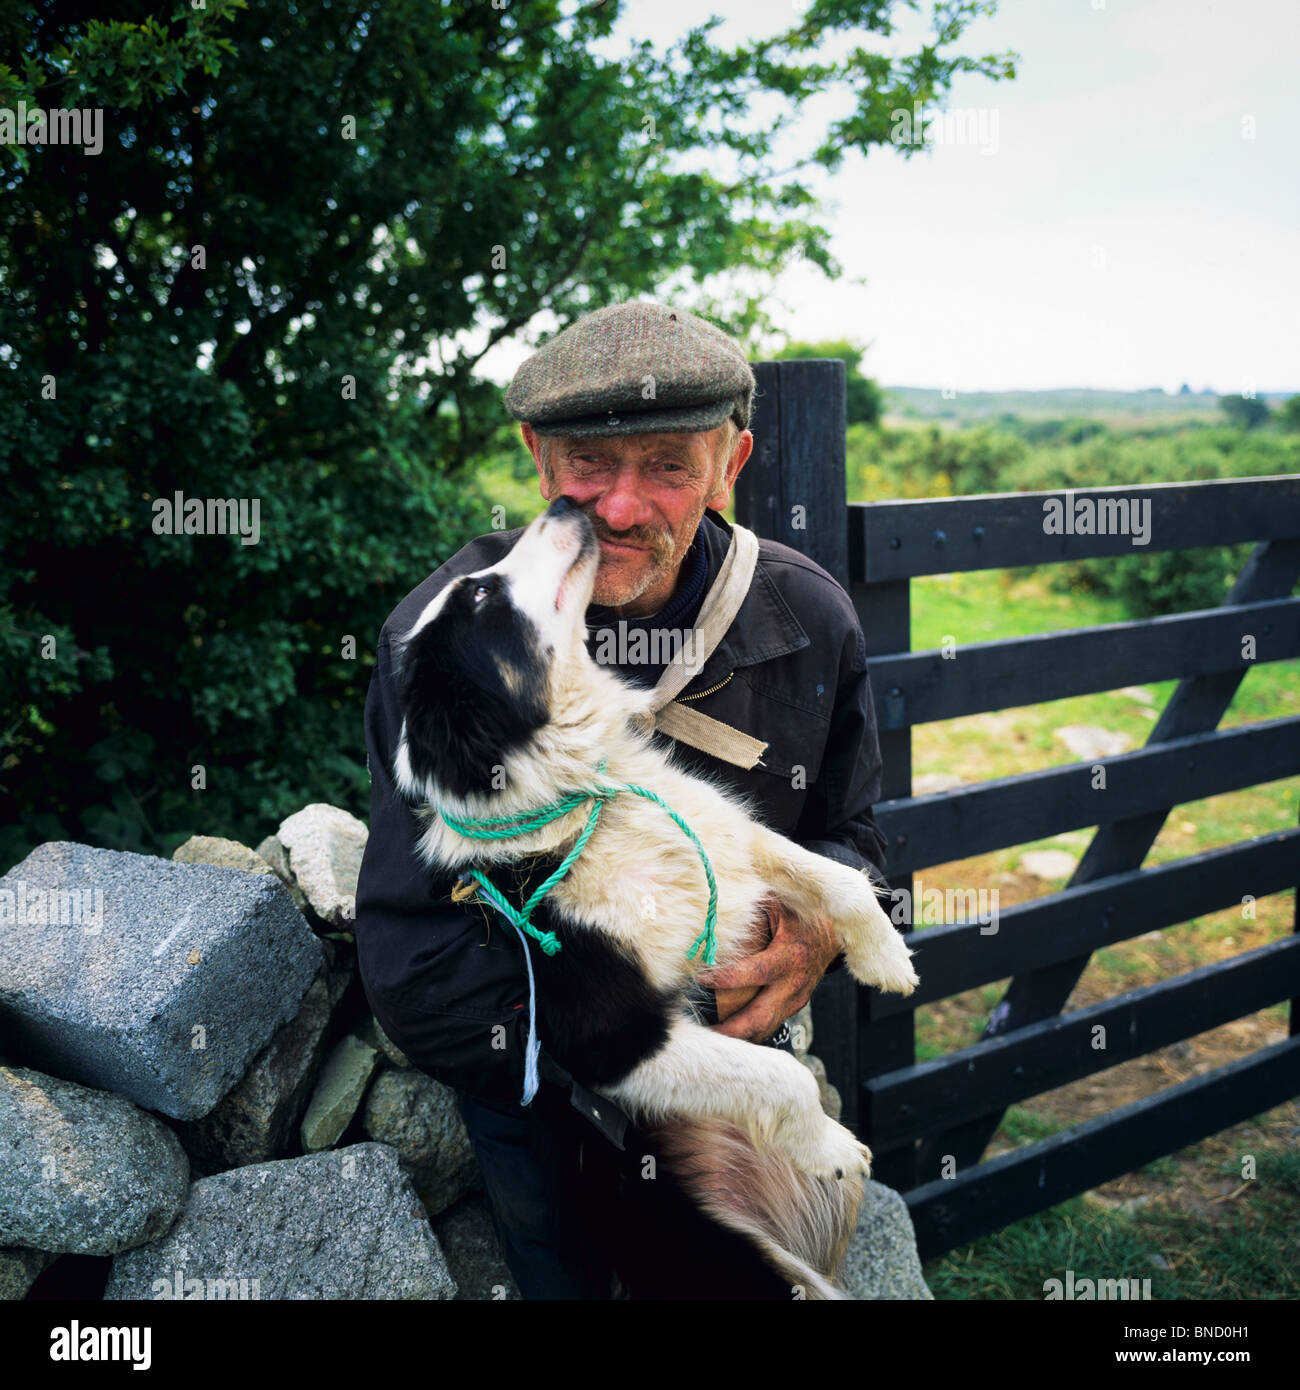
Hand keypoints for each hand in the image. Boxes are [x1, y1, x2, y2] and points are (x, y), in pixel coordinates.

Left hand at [698, 893, 840, 1042]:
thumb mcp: (778, 902)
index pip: (756, 973)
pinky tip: (729, 1027)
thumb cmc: (803, 910)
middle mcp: (795, 982)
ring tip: (710, 1034)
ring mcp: (797, 997)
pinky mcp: (796, 1003)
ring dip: (739, 1034)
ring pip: (765, 1026)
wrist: (836, 928)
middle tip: (703, 1031)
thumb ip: (750, 907)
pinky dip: (750, 1028)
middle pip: (759, 1017)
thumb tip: (715, 907)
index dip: (727, 978)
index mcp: (791, 955)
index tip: (701, 978)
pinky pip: (771, 1022)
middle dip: (730, 1029)